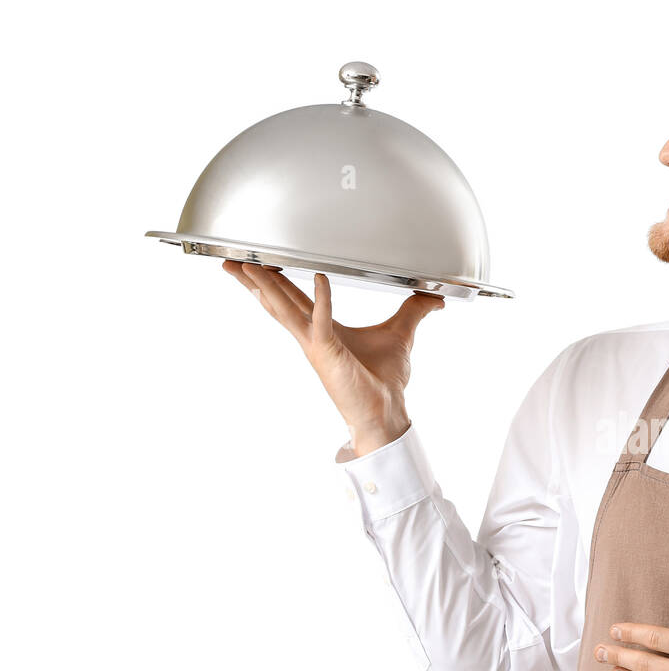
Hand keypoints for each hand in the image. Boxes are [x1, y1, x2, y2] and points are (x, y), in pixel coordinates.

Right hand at [223, 261, 443, 454]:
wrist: (387, 410)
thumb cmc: (386, 380)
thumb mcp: (401, 334)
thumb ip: (413, 312)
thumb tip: (433, 298)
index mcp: (323, 331)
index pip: (294, 299)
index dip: (275, 282)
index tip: (258, 265)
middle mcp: (313, 337)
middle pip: (277, 302)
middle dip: (254, 281)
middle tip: (232, 260)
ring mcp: (317, 346)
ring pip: (285, 310)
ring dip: (267, 287)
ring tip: (249, 266)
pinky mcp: (328, 354)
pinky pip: (322, 322)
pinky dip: (324, 300)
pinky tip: (322, 279)